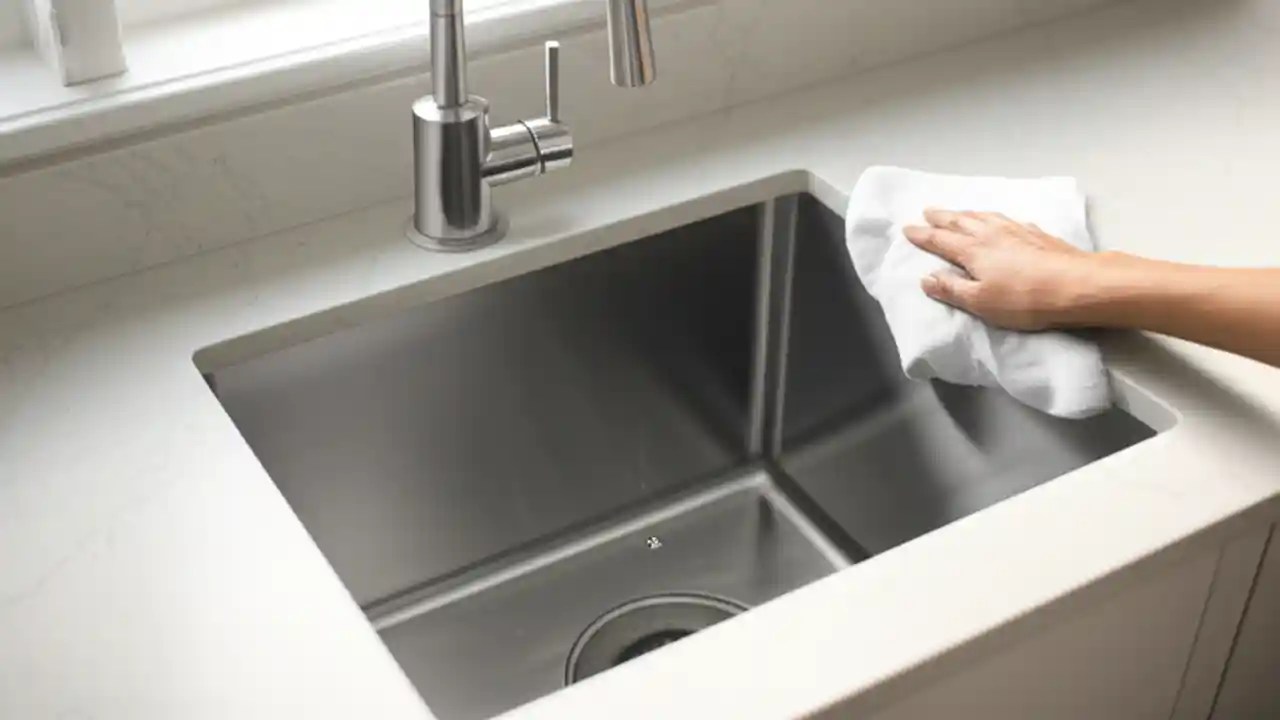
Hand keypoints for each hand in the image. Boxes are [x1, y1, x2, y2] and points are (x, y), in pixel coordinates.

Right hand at [903, 209, 1104, 330]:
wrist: (1077, 285)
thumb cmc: (1024, 300)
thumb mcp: (980, 302)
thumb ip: (951, 289)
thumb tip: (926, 278)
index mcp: (973, 251)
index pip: (940, 241)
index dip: (923, 236)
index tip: (907, 229)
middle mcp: (991, 234)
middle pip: (960, 222)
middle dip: (942, 217)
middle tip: (928, 211)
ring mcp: (1016, 231)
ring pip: (984, 217)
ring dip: (967, 213)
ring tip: (958, 212)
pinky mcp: (1038, 234)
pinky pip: (1008, 219)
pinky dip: (995, 217)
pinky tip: (1000, 220)